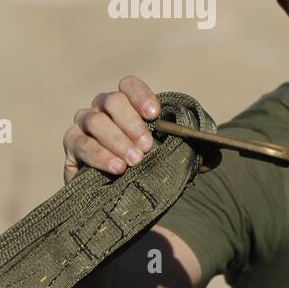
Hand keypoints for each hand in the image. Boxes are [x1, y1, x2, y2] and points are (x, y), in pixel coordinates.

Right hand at [62, 75, 217, 183]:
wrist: (121, 201)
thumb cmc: (149, 172)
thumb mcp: (174, 162)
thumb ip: (196, 154)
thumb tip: (217, 154)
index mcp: (127, 106)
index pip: (128, 85)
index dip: (141, 96)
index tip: (155, 114)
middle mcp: (102, 111)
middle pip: (110, 101)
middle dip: (131, 123)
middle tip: (148, 147)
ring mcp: (82, 128)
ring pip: (94, 121)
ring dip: (117, 140)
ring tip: (134, 161)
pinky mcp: (71, 150)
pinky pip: (80, 144)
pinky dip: (99, 156)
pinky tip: (117, 168)